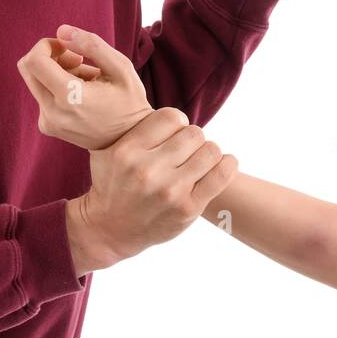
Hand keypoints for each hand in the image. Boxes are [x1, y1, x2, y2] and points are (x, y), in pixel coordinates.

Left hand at [17, 24, 152, 149]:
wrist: (128, 141)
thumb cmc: (129, 101)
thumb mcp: (121, 68)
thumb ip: (91, 45)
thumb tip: (61, 31)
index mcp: (70, 97)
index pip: (34, 61)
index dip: (46, 45)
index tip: (68, 46)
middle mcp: (53, 112)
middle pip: (28, 68)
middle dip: (49, 55)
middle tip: (77, 59)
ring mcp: (47, 122)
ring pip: (35, 80)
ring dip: (56, 71)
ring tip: (87, 79)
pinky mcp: (47, 126)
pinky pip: (41, 95)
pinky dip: (57, 86)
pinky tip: (81, 94)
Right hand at [73, 107, 239, 268]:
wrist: (109, 229)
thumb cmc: (113, 183)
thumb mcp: (109, 151)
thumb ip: (135, 126)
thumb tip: (169, 108)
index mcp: (127, 151)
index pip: (171, 117)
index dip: (177, 122)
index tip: (173, 134)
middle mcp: (147, 170)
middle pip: (194, 132)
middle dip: (192, 139)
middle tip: (185, 151)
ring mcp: (169, 191)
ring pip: (211, 150)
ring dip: (208, 153)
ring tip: (198, 161)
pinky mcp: (188, 209)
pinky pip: (222, 174)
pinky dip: (227, 165)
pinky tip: (220, 165)